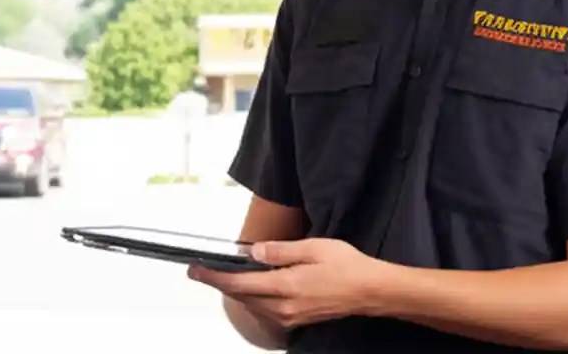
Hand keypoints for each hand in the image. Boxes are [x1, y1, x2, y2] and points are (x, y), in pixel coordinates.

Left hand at [188, 238, 389, 328]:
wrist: (370, 291)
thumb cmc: (346, 266)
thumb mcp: (314, 248)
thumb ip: (280, 251)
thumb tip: (254, 252)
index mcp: (285, 287)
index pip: (239, 282)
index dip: (214, 276)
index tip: (196, 269)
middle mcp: (283, 307)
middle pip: (241, 296)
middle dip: (219, 283)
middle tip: (201, 270)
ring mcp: (289, 317)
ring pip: (251, 305)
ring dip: (235, 291)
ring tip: (223, 276)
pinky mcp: (296, 320)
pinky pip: (265, 311)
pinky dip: (252, 299)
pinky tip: (252, 288)